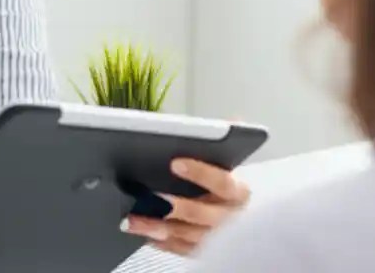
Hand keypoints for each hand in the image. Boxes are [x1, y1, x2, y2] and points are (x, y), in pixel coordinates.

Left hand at [120, 158, 250, 256]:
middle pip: (202, 215)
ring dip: (158, 227)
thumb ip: (224, 147)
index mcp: (239, 194)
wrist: (242, 223)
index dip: (200, 172)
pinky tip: (141, 233)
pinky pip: (179, 249)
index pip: (223, 182)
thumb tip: (233, 121)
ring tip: (132, 219)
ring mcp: (216, 240)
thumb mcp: (228, 167)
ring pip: (186, 235)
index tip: (175, 163)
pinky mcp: (201, 252)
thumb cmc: (227, 191)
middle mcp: (229, 219)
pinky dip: (160, 242)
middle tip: (151, 196)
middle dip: (175, 206)